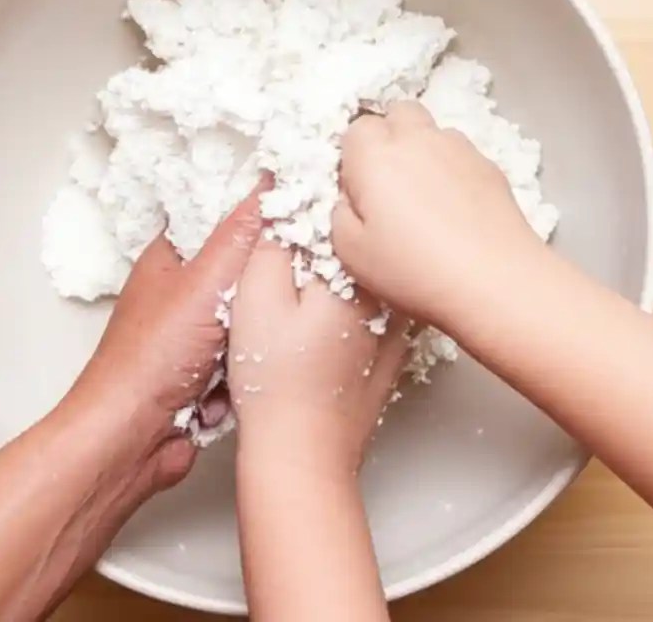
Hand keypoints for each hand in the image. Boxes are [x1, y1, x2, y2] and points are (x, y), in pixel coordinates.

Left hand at [0, 186, 268, 621]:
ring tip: (233, 358)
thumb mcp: (207, 282)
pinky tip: (223, 392)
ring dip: (251, 348)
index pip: (219, 219)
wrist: (128, 440)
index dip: (253, 220)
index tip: (284, 223)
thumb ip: (243, 232)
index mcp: (170, 259)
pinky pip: (244, 371)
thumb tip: (269, 184)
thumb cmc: (147, 362)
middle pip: (244, 278)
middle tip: (259, 306)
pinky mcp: (201, 382)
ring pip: (251, 327)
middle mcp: (179, 297)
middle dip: (260, 298)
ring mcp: (190, 342)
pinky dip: (240, 384)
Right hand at [228, 241, 402, 621]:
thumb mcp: (254, 297)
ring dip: (343, 267)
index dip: (305, 204)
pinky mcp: (394, 350)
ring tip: (301, 295)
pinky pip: (376, 305)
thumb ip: (270, 240)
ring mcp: (398, 323)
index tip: (284, 209)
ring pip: (368, 273)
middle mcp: (387, 291)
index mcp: (355, 270)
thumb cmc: (276, 384)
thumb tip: (281, 198)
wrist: (303, 453)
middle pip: (357, 240)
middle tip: (285, 256)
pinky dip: (354, 302)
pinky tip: (320, 326)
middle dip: (325, 234)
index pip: (337, 210)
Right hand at [332, 101, 544, 326]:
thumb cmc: (414, 269)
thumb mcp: (350, 253)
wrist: (495, 280)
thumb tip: (351, 198)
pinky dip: (452, 171)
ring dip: (423, 152)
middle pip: (397, 113)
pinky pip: (461, 155)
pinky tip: (457, 210)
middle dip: (389, 137)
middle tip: (389, 183)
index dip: (353, 158)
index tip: (359, 193)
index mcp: (375, 154)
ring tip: (427, 198)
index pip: (355, 129)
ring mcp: (459, 148)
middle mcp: (417, 139)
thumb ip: (340, 214)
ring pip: (433, 132)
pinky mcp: (491, 165)